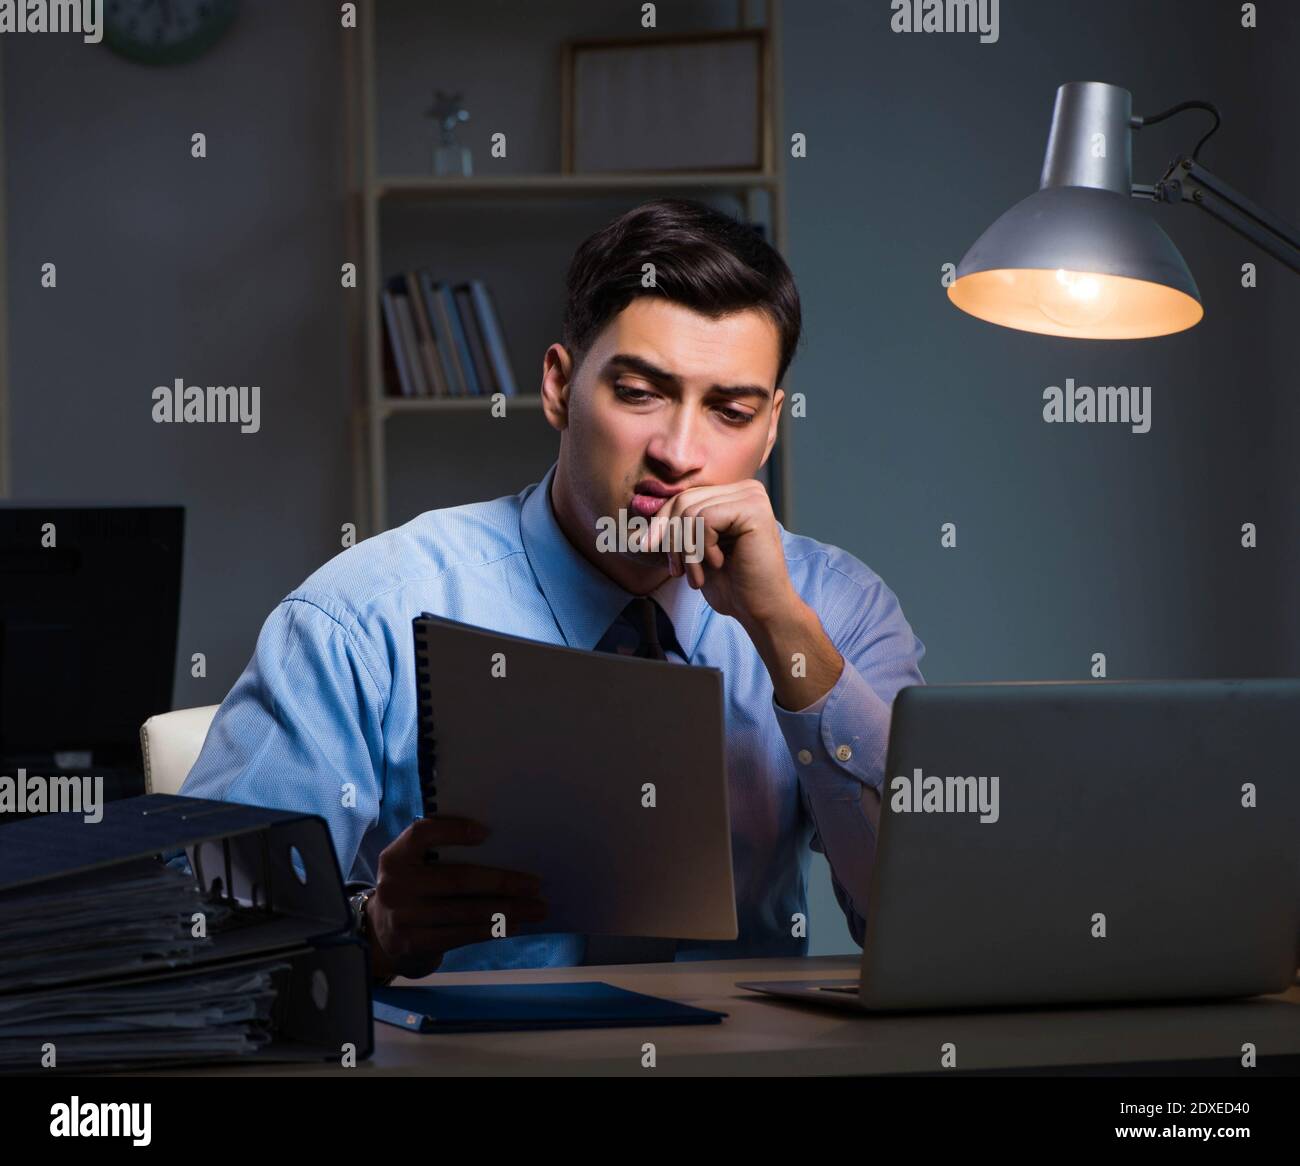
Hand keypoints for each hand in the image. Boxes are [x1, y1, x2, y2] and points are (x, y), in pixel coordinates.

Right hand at [367, 816, 546, 980]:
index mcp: (395, 856)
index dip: (452, 831)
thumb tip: (500, 845)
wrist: (381, 933)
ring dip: (506, 910)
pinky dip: (491, 929)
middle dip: (502, 882)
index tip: (486, 832)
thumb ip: (440, 852)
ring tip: (536, 908)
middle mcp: (395, 885)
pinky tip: (514, 925)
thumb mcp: (414, 865)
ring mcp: (402, 917)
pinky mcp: (413, 944)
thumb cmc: (414, 887)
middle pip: (457, 879)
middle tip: (535, 884)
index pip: (421, 834)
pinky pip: (460, 935)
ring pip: (465, 911)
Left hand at [644, 478, 796, 627]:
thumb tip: (640, 512)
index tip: (652, 551)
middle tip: (676, 571)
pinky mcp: (753, 509)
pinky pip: (704, 520)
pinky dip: (702, 548)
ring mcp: (752, 497)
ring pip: (690, 512)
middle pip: (683, 501)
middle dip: (671, 539)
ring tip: (696, 577)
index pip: (682, 497)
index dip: (662, 525)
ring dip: (686, 551)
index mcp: (733, 495)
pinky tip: (718, 564)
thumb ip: (678, 527)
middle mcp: (745, 489)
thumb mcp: (696, 550)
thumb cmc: (731, 585)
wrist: (761, 610)